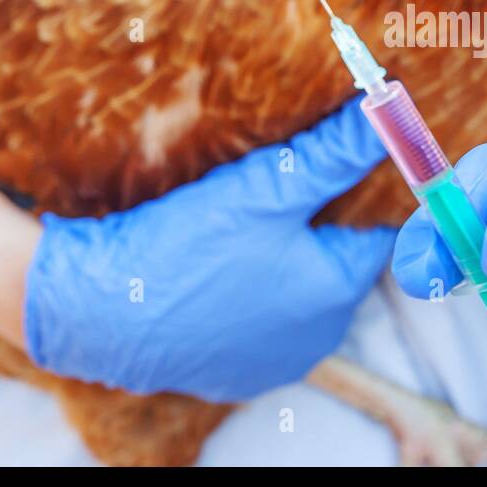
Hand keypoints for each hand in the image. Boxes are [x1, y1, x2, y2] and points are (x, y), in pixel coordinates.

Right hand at [24, 98, 392, 401]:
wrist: (96, 310)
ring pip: (298, 294)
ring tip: (244, 222)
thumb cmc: (186, 247)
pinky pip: (259, 322)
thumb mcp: (267, 186)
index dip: (358, 194)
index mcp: (338, 291)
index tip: (334, 165)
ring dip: (282, 261)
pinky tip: (218, 266)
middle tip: (279, 187)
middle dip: (317, 226)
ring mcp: (275, 362)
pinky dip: (248, 295)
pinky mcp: (233, 377)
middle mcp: (319, 337)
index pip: (376, 232)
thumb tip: (389, 110)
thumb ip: (334, 152)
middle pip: (336, 263)